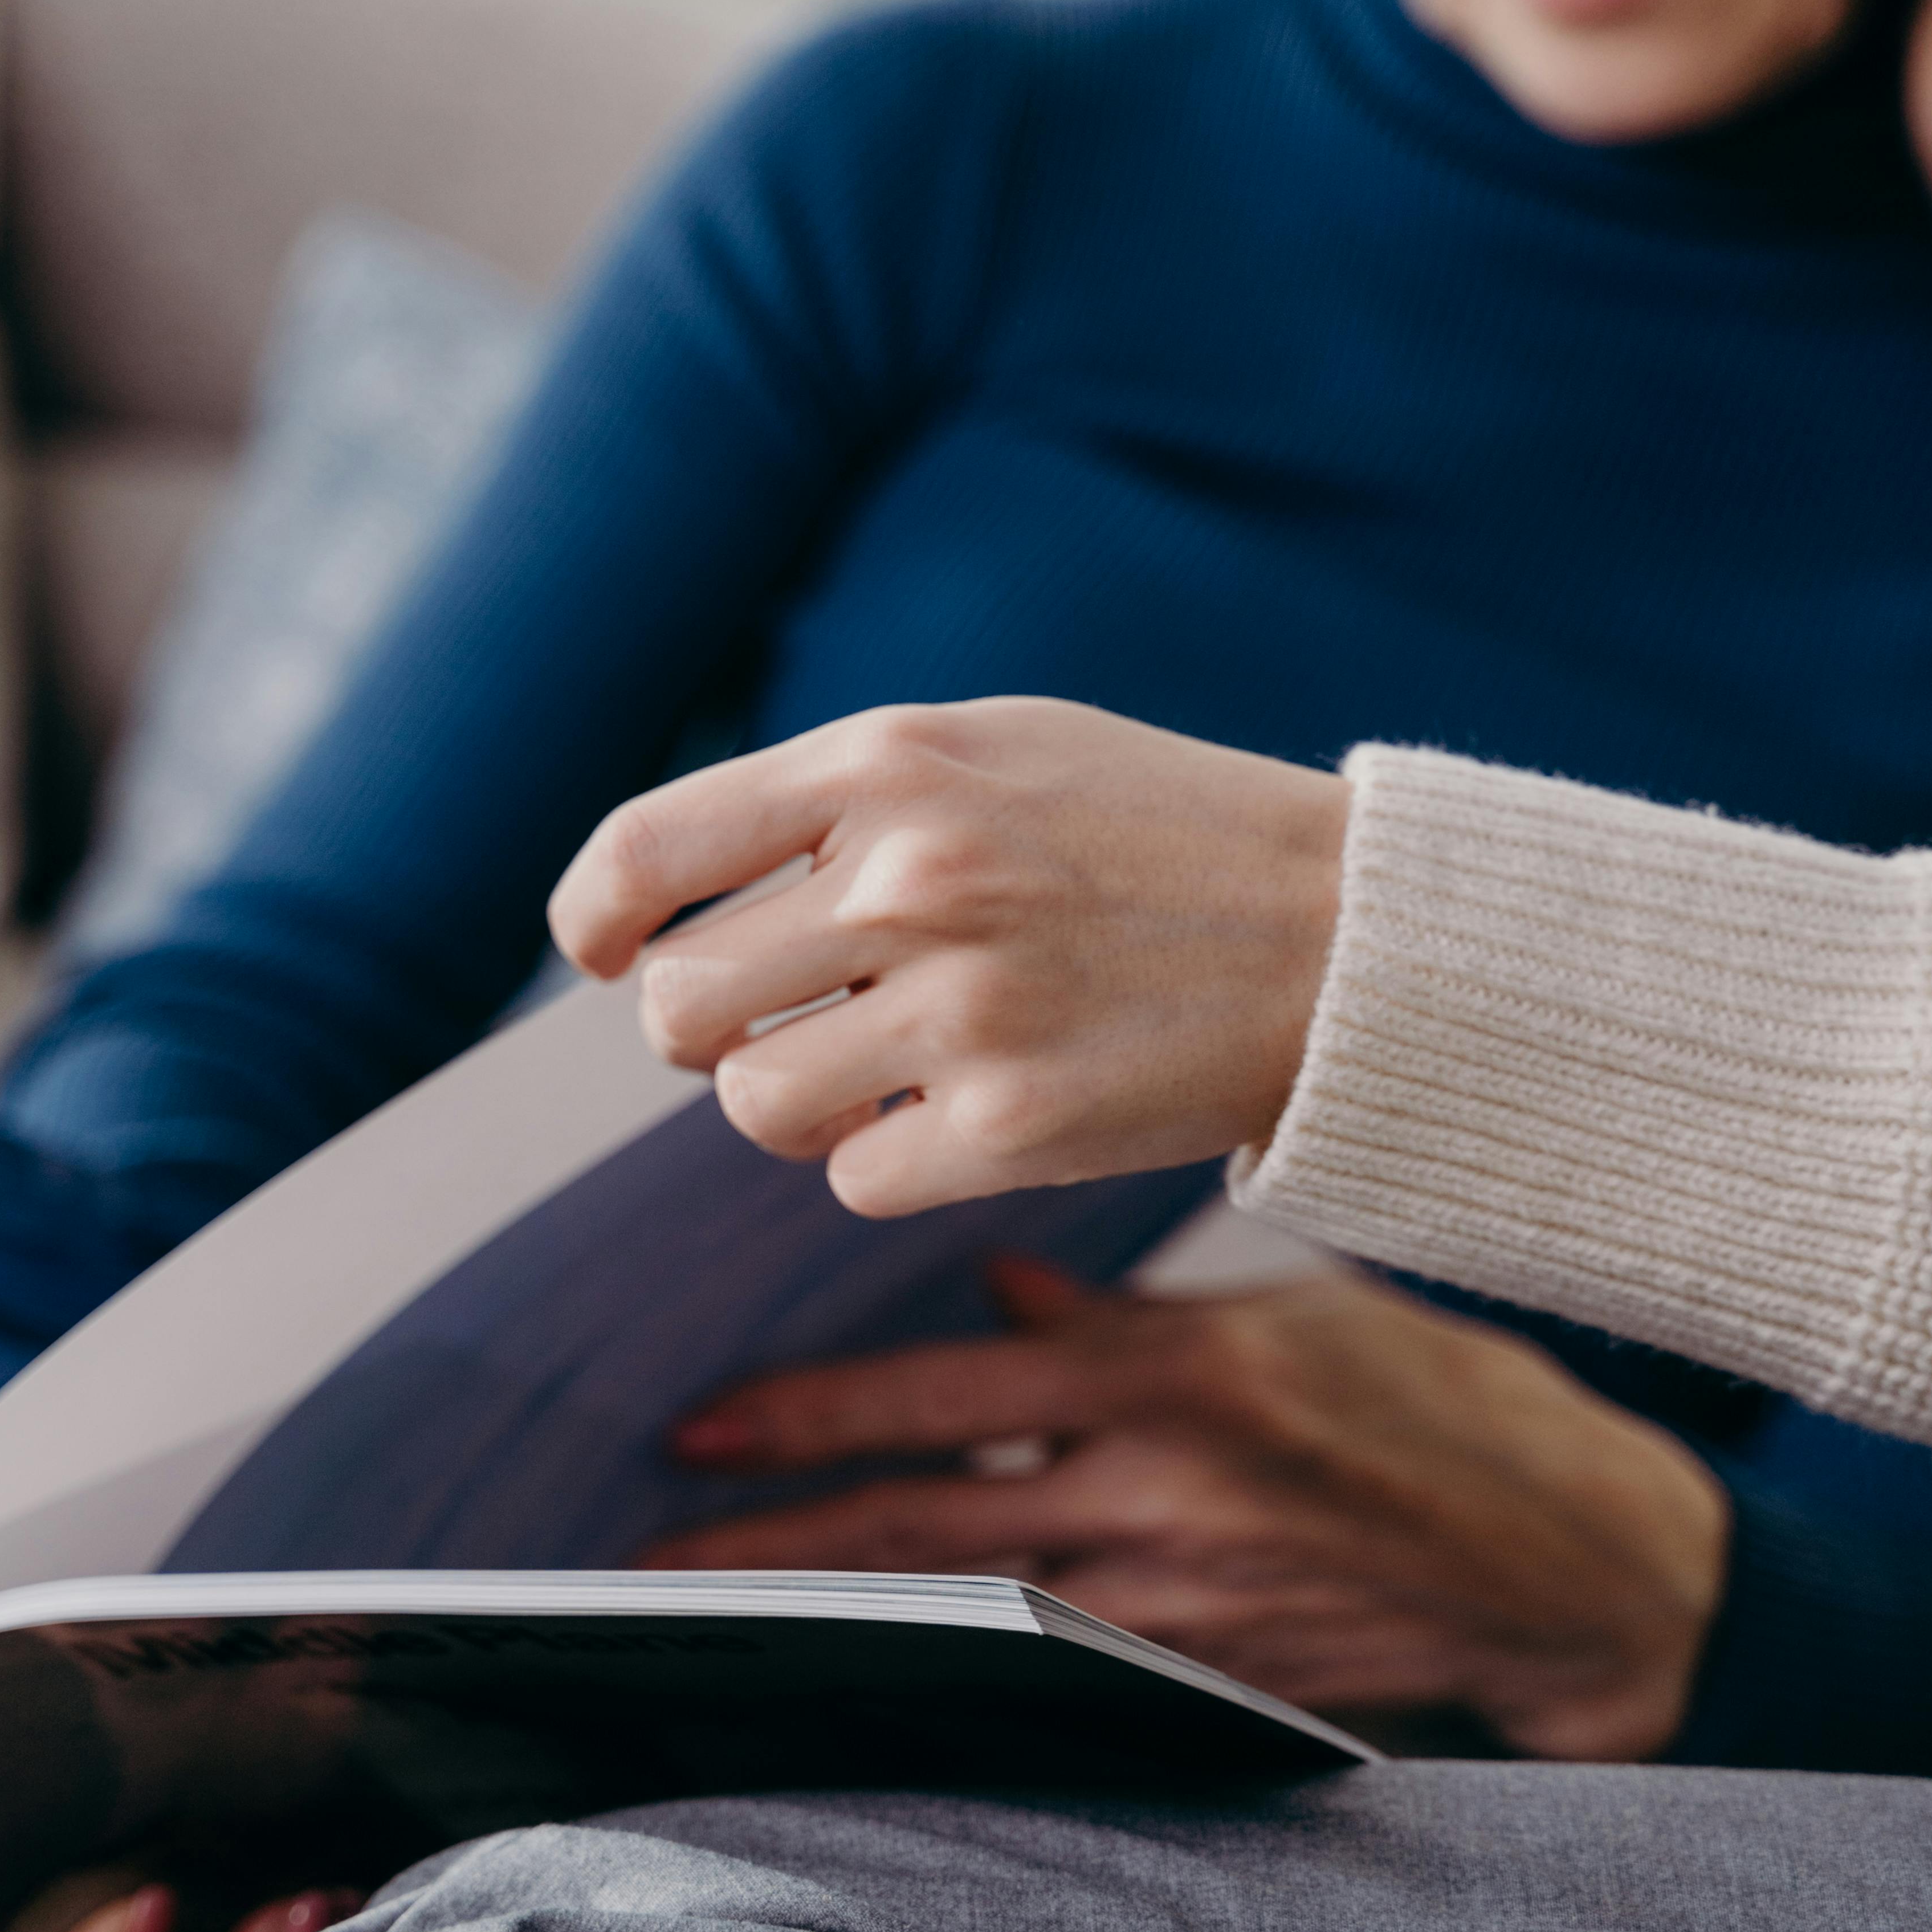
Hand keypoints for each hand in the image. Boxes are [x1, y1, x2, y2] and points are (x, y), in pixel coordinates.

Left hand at [549, 699, 1345, 1216]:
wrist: (1341, 933)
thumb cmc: (1151, 835)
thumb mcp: (994, 751)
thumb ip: (840, 801)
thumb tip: (675, 891)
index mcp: (889, 765)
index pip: (645, 850)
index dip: (590, 918)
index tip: (597, 953)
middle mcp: (911, 878)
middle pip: (677, 1002)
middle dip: (701, 1028)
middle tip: (779, 1020)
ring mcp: (962, 1007)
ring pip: (748, 1103)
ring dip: (787, 1103)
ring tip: (874, 1070)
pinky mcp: (1010, 1126)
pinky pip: (850, 1180)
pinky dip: (885, 1161)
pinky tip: (963, 1111)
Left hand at [645, 1258, 1731, 1761]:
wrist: (1569, 1559)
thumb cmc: (1433, 1403)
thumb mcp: (1281, 1310)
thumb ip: (1125, 1312)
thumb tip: (995, 1285)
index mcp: (1169, 1373)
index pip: (943, 1391)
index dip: (807, 1416)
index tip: (695, 1428)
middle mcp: (1159, 1490)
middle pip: (920, 1528)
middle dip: (772, 1547)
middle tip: (645, 1561)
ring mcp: (1181, 1600)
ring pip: (961, 1616)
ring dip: (838, 1628)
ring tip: (720, 1632)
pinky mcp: (1208, 1679)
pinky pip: (1047, 1674)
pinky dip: (954, 1672)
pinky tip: (875, 1682)